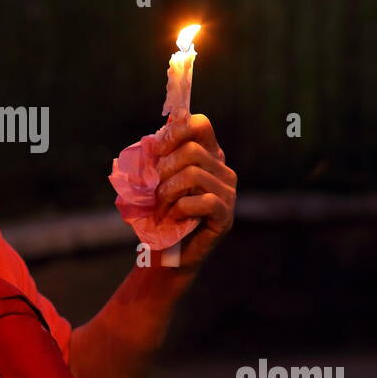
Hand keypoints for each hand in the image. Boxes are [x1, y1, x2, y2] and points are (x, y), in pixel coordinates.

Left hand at [152, 113, 236, 268]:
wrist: (167, 252)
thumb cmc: (159, 213)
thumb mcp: (153, 182)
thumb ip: (154, 160)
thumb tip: (148, 144)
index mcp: (207, 154)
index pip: (200, 124)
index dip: (176, 132)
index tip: (157, 150)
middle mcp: (222, 169)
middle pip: (192, 151)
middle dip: (163, 170)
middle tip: (152, 190)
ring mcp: (228, 192)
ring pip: (194, 174)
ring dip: (167, 192)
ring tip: (159, 207)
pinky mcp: (226, 214)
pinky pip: (202, 201)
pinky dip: (180, 209)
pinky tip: (173, 218)